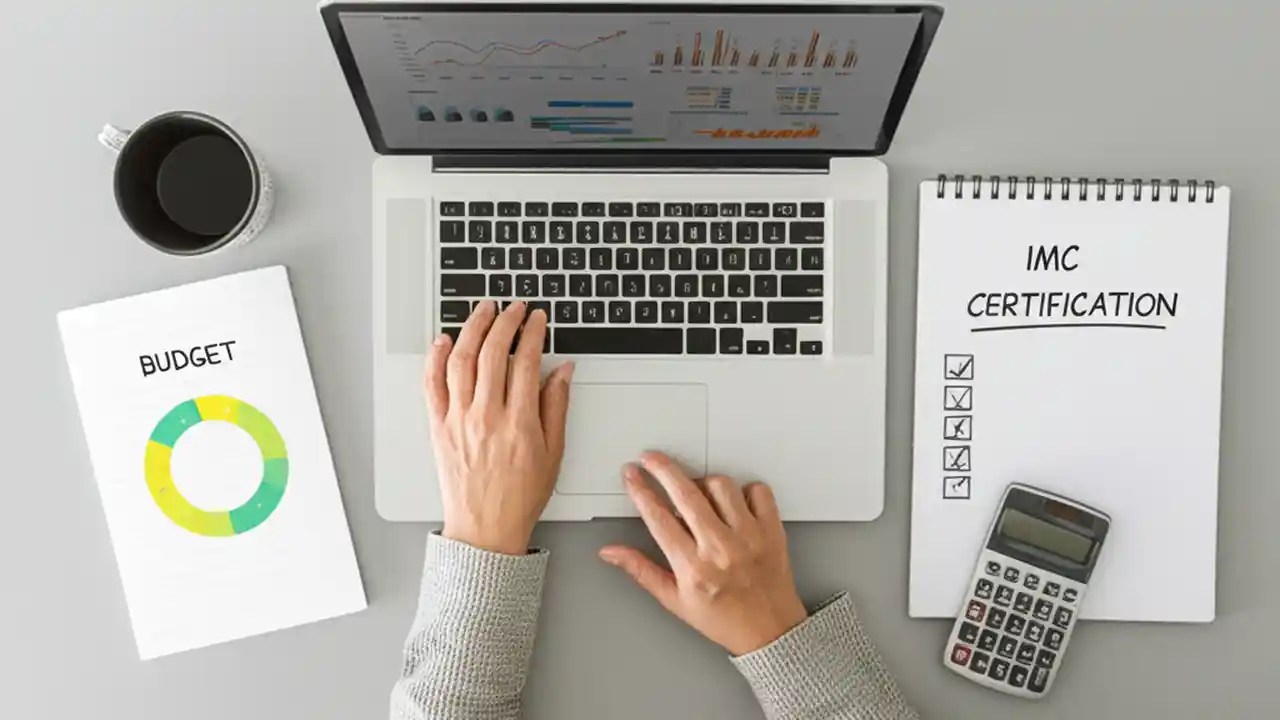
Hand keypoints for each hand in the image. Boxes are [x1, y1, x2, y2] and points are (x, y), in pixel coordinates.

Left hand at [424, 301, 573, 554]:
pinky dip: (436, 357)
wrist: (485, 529)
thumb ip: (557, 407)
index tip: (538, 319)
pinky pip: (432, 384)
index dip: (534, 333)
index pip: (526, 362)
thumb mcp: (554, 453)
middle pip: (494, 353)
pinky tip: (444, 340)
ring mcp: (459, 420)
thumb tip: (562, 371)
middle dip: (506, 322)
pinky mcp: (438, 427)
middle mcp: (487, 417)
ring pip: (462, 360)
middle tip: (514, 308)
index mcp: (520, 423)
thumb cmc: (520, 496)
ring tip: (483, 311)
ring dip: (473, 328)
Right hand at [598, 452, 807, 655]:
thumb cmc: (723, 618)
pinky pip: (757, 490)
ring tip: (698, 492)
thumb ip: (641, 570)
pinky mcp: (772, 530)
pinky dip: (744, 490)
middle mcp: (721, 548)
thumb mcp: (674, 600)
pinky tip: (734, 502)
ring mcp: (749, 536)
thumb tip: (611, 552)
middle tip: (650, 458)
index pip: (658, 518)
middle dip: (662, 468)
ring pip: (721, 486)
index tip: (631, 474)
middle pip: (685, 493)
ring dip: (704, 483)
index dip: (640, 490)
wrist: (770, 631)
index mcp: (693, 567)